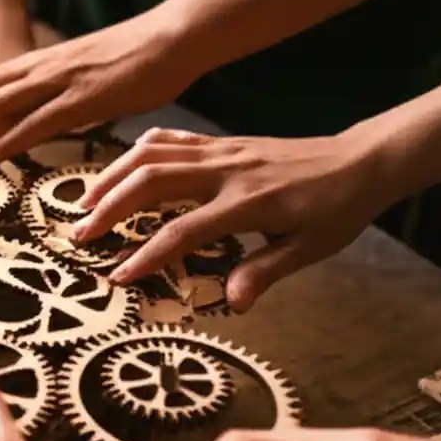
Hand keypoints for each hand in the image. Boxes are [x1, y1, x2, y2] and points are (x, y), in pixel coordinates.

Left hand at [0, 16, 194, 167]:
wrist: (173, 37)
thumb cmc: (133, 64)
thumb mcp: (80, 84)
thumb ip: (51, 104)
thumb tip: (28, 129)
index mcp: (35, 68)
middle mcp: (37, 71)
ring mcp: (58, 82)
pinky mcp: (84, 97)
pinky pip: (36, 121)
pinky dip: (5, 140)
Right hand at [73, 127, 403, 310]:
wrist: (359, 161)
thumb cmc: (336, 211)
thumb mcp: (308, 249)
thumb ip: (264, 271)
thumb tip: (231, 303)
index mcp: (248, 203)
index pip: (183, 230)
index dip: (146, 255)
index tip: (118, 277)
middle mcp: (227, 170)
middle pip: (153, 180)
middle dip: (111, 208)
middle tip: (81, 235)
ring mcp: (221, 150)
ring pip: (152, 153)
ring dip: (113, 176)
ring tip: (85, 202)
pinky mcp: (219, 141)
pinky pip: (169, 138)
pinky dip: (137, 151)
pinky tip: (119, 171)